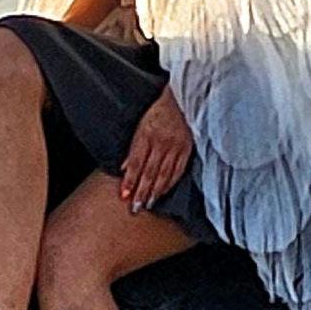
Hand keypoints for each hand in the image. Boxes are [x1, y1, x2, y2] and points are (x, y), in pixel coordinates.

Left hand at [121, 87, 192, 211]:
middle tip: (135, 207)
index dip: (130, 180)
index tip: (124, 195)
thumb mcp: (141, 126)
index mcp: (147, 135)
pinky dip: (170, 183)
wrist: (184, 101)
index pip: (137, 163)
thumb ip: (133, 149)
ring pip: (164, 174)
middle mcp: (161, 143)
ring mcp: (175, 147)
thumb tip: (123, 168)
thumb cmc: (159, 113)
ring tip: (148, 204)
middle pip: (150, 172)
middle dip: (141, 191)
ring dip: (155, 191)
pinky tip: (164, 192)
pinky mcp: (187, 150)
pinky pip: (178, 170)